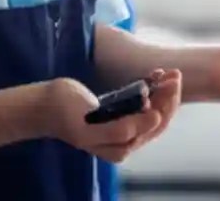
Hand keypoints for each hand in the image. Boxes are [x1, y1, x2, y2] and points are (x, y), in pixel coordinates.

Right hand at [41, 71, 179, 163]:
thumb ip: (122, 127)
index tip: (171, 82)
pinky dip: (151, 89)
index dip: (167, 103)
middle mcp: (126, 141)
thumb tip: (154, 119)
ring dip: (163, 91)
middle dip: (169, 95)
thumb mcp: (91, 124)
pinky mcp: (118, 114)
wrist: (44, 105)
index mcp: (121, 147)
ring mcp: (123, 127)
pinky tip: (155, 75)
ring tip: (169, 72)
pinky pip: (142, 104)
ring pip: (153, 110)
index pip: (155, 125)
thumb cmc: (65, 112)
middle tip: (175, 73)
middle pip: (158, 118)